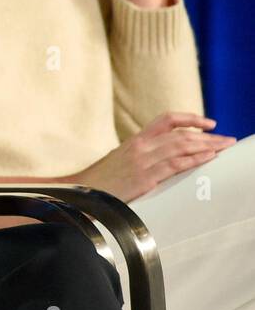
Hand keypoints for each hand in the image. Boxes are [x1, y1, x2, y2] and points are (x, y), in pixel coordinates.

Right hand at [70, 112, 233, 200]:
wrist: (82, 191)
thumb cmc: (101, 179)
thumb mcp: (121, 159)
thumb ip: (141, 154)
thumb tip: (164, 155)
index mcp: (135, 140)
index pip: (166, 120)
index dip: (190, 118)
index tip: (209, 123)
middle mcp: (140, 146)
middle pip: (180, 134)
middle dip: (208, 135)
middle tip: (227, 139)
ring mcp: (143, 161)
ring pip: (181, 146)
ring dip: (207, 146)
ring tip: (224, 147)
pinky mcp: (144, 177)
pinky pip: (175, 164)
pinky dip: (194, 159)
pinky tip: (208, 158)